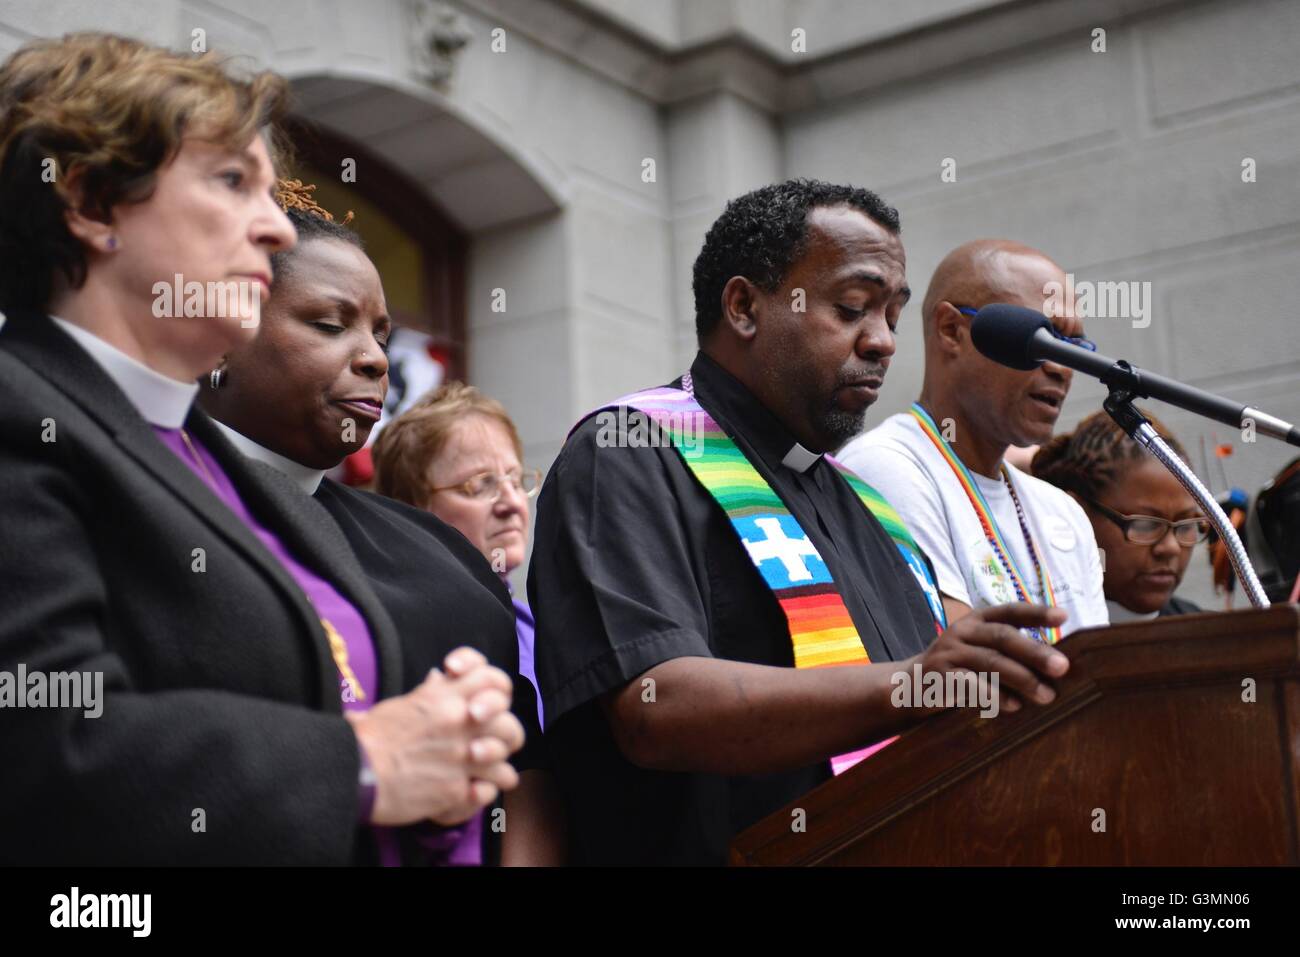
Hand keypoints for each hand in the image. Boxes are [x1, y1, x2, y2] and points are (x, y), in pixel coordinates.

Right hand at [347, 647, 525, 826]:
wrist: (352, 774)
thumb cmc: (368, 739)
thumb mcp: (400, 704)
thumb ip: (429, 693)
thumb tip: (440, 678)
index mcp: (444, 697)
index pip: (492, 679)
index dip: (496, 689)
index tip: (482, 701)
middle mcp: (458, 723)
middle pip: (509, 722)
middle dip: (505, 734)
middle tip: (492, 743)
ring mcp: (460, 757)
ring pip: (505, 759)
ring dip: (497, 767)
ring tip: (487, 773)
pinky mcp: (455, 790)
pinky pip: (488, 790)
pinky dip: (482, 793)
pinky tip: (471, 792)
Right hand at [905, 603, 1069, 716]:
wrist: (908, 687)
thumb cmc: (956, 670)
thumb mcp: (977, 650)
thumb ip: (1005, 651)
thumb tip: (1054, 666)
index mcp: (975, 620)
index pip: (1009, 611)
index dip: (1035, 613)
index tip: (1063, 617)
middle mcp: (961, 631)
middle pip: (1002, 637)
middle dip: (1035, 652)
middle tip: (1062, 667)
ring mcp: (948, 653)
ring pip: (990, 661)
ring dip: (1022, 679)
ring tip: (1047, 695)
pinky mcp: (938, 676)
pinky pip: (970, 684)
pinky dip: (994, 695)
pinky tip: (1013, 706)